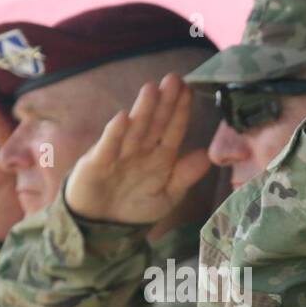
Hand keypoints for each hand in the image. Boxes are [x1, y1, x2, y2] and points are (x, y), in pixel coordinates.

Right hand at [65, 73, 211, 223]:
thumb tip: (207, 156)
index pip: (173, 130)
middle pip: (155, 122)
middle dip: (164, 102)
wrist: (101, 227)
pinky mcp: (97, 161)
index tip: (189, 90)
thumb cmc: (135, 209)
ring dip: (142, 110)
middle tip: (174, 79)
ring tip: (152, 89)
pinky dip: (115, 133)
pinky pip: (108, 146)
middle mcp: (141, 150)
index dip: (181, 111)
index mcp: (160, 157)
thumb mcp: (166, 197)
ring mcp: (119, 153)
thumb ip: (185, 176)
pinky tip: (123, 117)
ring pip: (134, 129)